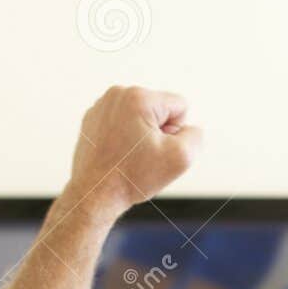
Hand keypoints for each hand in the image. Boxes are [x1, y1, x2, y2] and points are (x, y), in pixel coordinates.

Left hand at [64, 86, 201, 217]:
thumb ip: (196, 136)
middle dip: (158, 133)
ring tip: (129, 157)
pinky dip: (124, 138)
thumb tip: (189, 129)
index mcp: (139, 97)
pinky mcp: (92, 119)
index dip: (176, 133)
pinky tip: (118, 156)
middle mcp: (117, 94)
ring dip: (142, 136)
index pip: (179, 107)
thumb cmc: (132, 177)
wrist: (94, 194)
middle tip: (143, 157)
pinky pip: (122, 123)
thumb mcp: (180, 158)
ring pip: (140, 117)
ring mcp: (101, 106)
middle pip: (159, 110)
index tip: (158, 150)